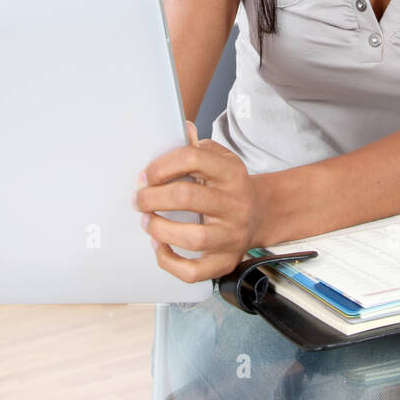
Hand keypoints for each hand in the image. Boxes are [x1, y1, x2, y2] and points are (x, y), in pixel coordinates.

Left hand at [134, 122, 262, 282]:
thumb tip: (181, 127)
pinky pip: (194, 271)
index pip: (192, 158)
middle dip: (152, 198)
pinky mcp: (225, 261)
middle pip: (186, 197)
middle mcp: (235, 204)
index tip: (146, 175)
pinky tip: (160, 248)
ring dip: (159, 229)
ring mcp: (232, 236)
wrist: (260, 214)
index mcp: (231, 173)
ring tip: (147, 221)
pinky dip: (170, 262)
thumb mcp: (220, 160)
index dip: (162, 166)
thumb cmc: (229, 185)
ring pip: (192, 237)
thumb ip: (197, 148)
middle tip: (139, 199)